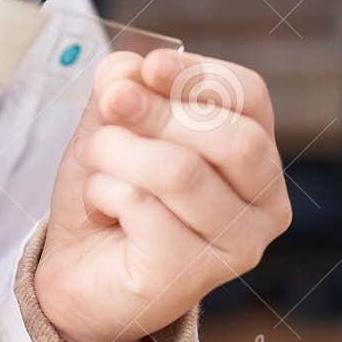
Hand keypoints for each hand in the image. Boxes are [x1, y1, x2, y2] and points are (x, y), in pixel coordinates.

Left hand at [35, 49, 290, 341]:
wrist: (77, 269)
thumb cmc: (110, 193)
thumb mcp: (112, 125)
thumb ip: (123, 88)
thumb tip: (127, 69)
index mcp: (255, 156)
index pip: (249, 97)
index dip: (199, 74)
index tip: (151, 66)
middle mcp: (264, 204)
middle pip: (227, 136)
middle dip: (156, 112)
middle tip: (110, 107)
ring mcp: (236, 246)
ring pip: (179, 171)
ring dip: (117, 153)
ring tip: (97, 164)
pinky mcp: (191, 275)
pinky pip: (141, 207)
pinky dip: (102, 193)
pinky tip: (100, 208)